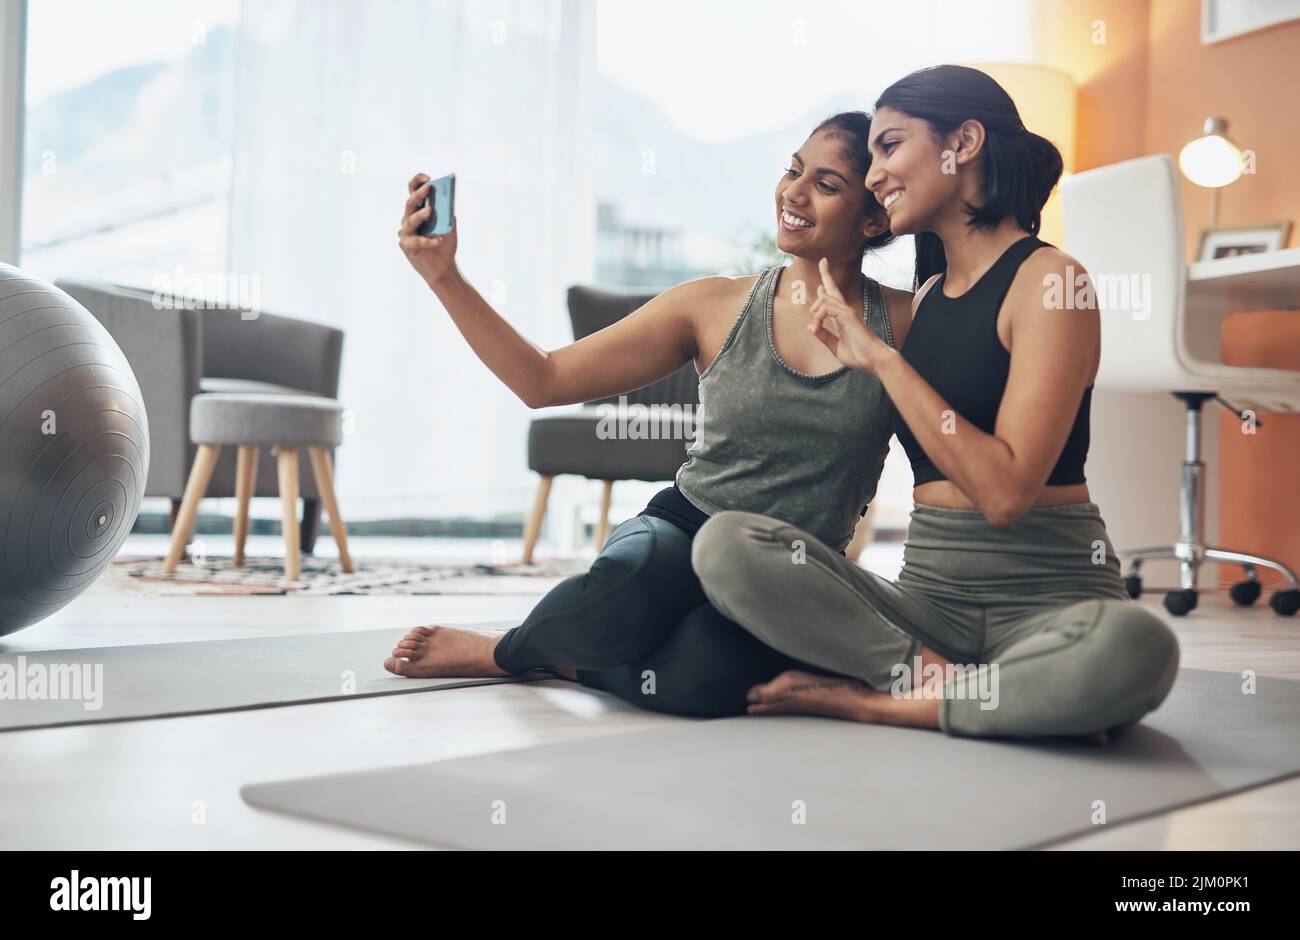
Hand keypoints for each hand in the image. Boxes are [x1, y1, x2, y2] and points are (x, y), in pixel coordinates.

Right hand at [398, 173, 458, 287]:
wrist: (443, 267)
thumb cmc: (445, 244)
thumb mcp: (449, 226)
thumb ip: (447, 214)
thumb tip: (446, 202)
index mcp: (417, 210)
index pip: (412, 191)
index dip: (418, 182)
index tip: (428, 177)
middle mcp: (408, 219)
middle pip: (410, 204)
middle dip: (419, 195)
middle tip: (429, 188)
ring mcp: (406, 233)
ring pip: (410, 220)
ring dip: (420, 215)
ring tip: (430, 211)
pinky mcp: (406, 246)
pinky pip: (417, 241)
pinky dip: (429, 240)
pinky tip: (439, 239)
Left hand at [807, 257, 889, 371]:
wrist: (872, 360)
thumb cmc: (858, 355)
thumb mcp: (835, 346)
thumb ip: (823, 336)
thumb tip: (809, 327)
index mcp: (843, 316)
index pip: (833, 294)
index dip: (827, 279)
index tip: (824, 264)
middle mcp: (845, 310)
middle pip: (832, 288)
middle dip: (826, 273)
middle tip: (823, 260)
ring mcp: (847, 312)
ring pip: (825, 299)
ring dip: (815, 313)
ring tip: (816, 328)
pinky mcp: (848, 316)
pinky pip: (827, 307)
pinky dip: (819, 317)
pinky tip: (818, 327)